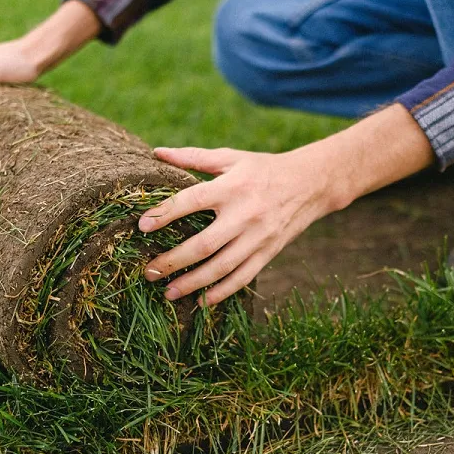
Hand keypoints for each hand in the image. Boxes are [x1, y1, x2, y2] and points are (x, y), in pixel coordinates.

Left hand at [139, 146, 342, 305]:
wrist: (311, 183)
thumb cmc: (263, 168)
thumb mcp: (231, 158)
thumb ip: (193, 157)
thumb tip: (157, 152)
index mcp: (231, 187)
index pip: (191, 201)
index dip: (165, 213)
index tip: (142, 226)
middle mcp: (244, 214)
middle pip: (203, 244)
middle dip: (173, 260)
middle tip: (148, 271)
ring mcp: (258, 237)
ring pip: (221, 267)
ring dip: (192, 282)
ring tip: (169, 292)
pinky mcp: (268, 252)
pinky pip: (243, 277)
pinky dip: (222, 292)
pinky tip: (202, 301)